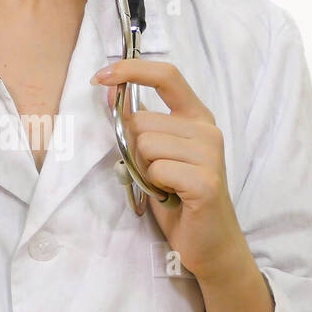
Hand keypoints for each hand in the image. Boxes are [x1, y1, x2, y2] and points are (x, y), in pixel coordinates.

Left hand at [92, 60, 253, 283]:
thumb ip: (138, 123)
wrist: (209, 242)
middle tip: (155, 172)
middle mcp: (208, 130)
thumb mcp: (155, 152)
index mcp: (197, 116)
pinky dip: (154, 185)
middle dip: (135, 148)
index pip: (167, 75)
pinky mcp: (206, 181)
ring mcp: (211, 155)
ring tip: (165, 185)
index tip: (100, 75)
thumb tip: (108, 92)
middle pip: (142, 120)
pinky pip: (156, 169)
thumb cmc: (178, 195)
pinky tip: (172, 196)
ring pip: (145, 144)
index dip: (131, 70)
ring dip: (145, 169)